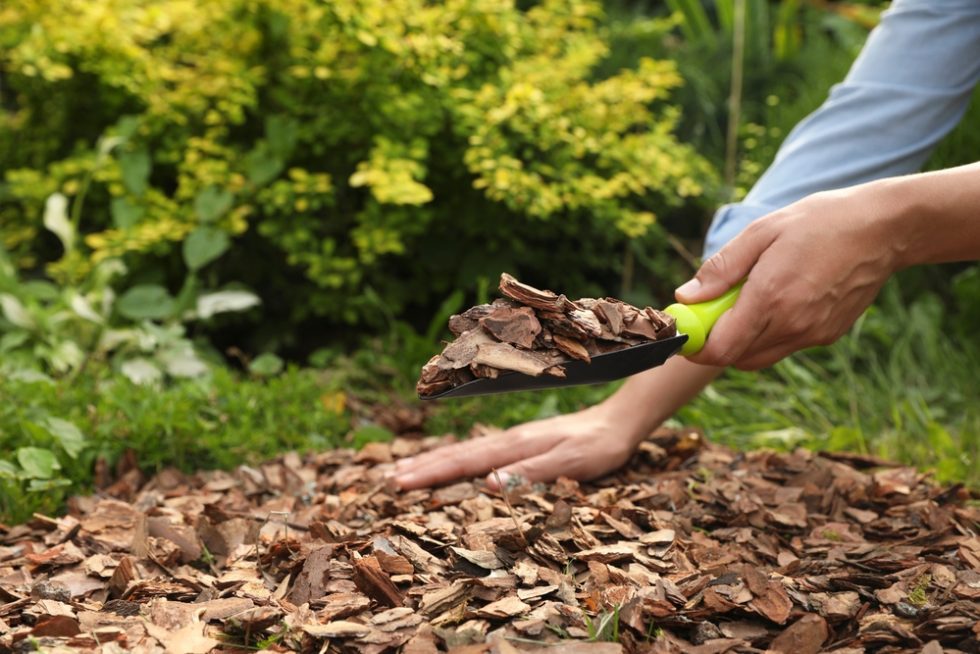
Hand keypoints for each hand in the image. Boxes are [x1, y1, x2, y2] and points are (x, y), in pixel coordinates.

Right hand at [389, 403, 647, 490]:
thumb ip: (532, 473)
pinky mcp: (521, 443)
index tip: (401, 483)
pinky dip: (456, 458)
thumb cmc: (599, 447)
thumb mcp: (572, 464)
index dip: (432, 473)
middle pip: (458, 454)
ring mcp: (514, 440)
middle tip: (388, 480)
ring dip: (434, 461)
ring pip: (465, 451)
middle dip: (423, 467)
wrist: (618, 422)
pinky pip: (479, 452)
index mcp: (516, 446)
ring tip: (405, 469)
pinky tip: (449, 462)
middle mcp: (509, 441)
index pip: (466, 462)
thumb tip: (490, 484)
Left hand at [677, 183, 899, 369]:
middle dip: (717, 340)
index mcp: (770, 298)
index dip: (696, 347)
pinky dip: (771, 332)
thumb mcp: (761, 232)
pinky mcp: (827, 336)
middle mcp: (792, 324)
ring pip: (760, 356)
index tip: (687, 331)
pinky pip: (785, 346)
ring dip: (743, 339)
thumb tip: (686, 297)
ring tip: (752, 298)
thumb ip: (721, 268)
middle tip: (715, 309)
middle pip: (736, 357)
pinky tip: (782, 298)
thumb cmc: (819, 222)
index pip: (720, 349)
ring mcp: (812, 334)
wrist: (884, 229)